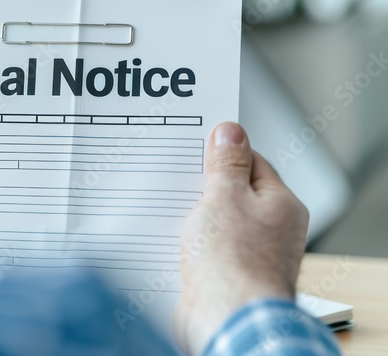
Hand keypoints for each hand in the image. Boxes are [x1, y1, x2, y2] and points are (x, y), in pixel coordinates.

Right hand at [174, 122, 308, 354]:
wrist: (227, 318)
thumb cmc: (232, 261)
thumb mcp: (224, 196)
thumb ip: (226, 164)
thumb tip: (231, 132)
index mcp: (281, 205)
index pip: (253, 163)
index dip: (223, 152)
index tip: (197, 144)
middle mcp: (272, 230)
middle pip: (235, 193)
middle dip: (204, 186)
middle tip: (178, 177)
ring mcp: (252, 255)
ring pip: (218, 222)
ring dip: (194, 217)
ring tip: (171, 211)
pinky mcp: (230, 276)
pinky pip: (208, 248)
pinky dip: (190, 242)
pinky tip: (172, 241)